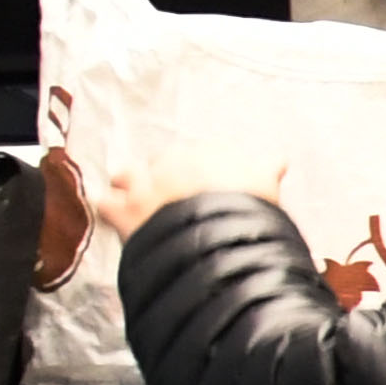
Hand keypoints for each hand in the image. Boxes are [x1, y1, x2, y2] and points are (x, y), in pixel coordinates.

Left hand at [83, 145, 288, 237]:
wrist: (220, 233)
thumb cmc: (249, 206)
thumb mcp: (266, 182)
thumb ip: (267, 168)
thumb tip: (279, 160)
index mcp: (204, 151)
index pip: (195, 153)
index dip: (198, 170)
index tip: (204, 183)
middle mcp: (169, 160)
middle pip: (160, 162)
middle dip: (163, 177)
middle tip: (173, 197)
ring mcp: (144, 183)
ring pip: (126, 174)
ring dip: (130, 186)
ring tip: (137, 201)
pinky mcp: (124, 210)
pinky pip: (106, 204)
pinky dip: (111, 211)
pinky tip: (117, 218)